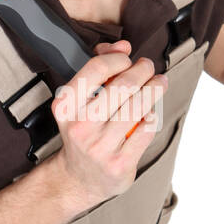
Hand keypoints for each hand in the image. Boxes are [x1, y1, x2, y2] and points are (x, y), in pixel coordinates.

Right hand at [51, 39, 167, 207]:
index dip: (118, 59)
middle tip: (148, 67)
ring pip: (139, 106)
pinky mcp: (121, 162)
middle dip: (143, 70)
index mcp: (65, 107)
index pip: (96, 69)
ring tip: (158, 82)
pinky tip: (152, 110)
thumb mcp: (79, 100)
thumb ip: (99, 67)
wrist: (79, 178)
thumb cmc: (83, 131)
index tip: (127, 59)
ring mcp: (101, 147)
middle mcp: (80, 126)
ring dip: (154, 88)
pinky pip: (147, 129)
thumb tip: (123, 46)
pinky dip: (153, 115)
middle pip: (123, 86)